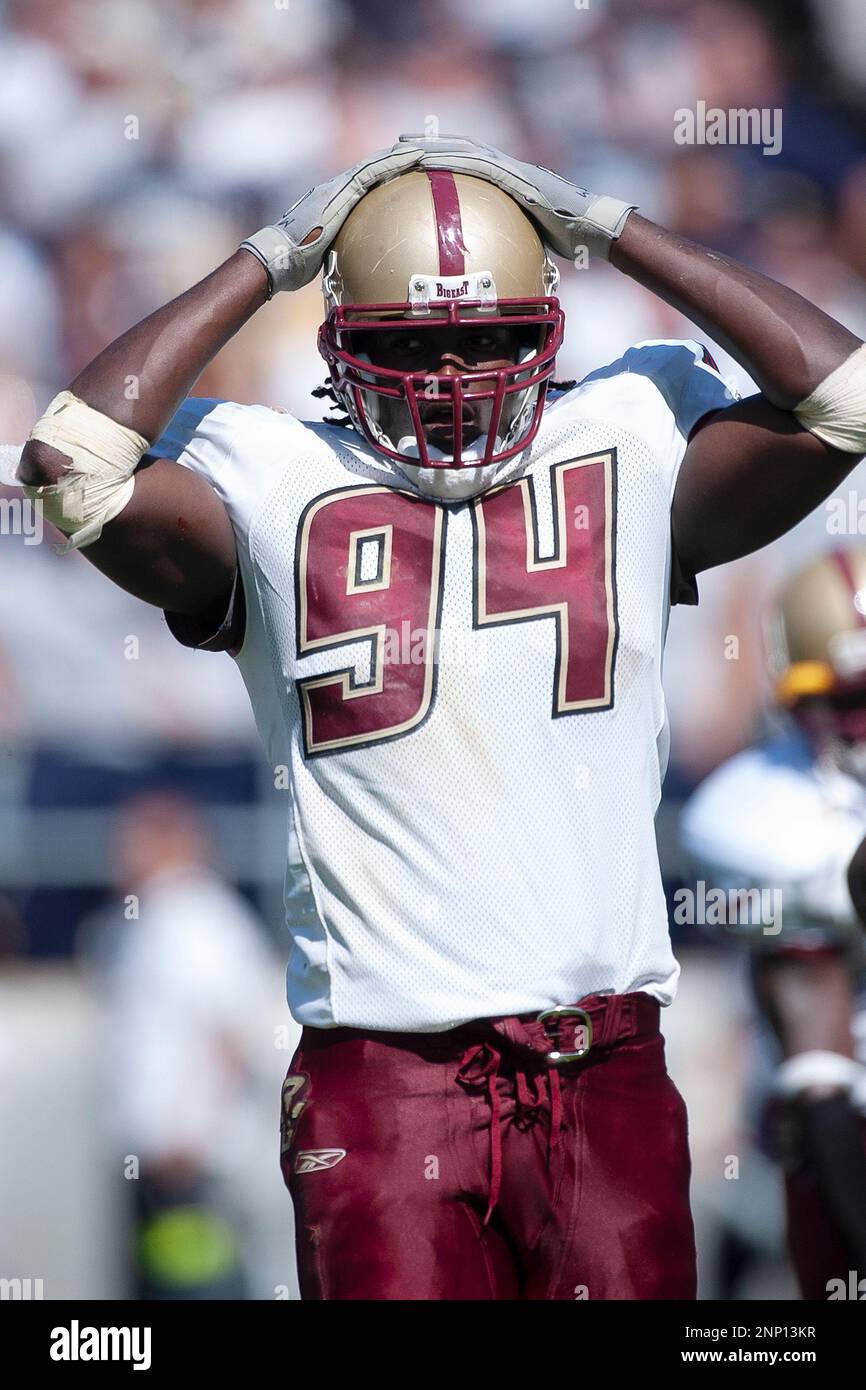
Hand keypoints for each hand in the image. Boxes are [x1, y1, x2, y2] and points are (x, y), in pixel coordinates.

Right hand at [240, 141, 425, 294]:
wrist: (278, 256)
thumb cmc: (296, 261)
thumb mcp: (325, 251)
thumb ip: (342, 246)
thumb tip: (357, 264)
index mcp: (333, 199)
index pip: (367, 179)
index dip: (388, 169)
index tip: (408, 164)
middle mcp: (336, 187)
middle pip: (375, 165)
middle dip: (400, 155)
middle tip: (425, 148)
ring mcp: (338, 187)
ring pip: (377, 163)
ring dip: (402, 153)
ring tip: (425, 146)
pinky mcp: (340, 192)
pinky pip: (372, 172)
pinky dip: (393, 162)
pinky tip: (413, 156)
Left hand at [405, 132, 636, 261]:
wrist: (588, 225)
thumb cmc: (565, 235)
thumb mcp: (528, 236)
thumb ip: (507, 239)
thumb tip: (491, 265)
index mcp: (507, 179)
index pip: (468, 164)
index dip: (442, 158)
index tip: (416, 159)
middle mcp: (505, 168)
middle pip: (459, 150)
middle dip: (429, 144)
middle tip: (399, 144)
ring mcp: (509, 168)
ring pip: (462, 150)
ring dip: (433, 146)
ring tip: (404, 145)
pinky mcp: (513, 174)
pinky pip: (475, 164)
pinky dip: (451, 159)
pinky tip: (428, 160)